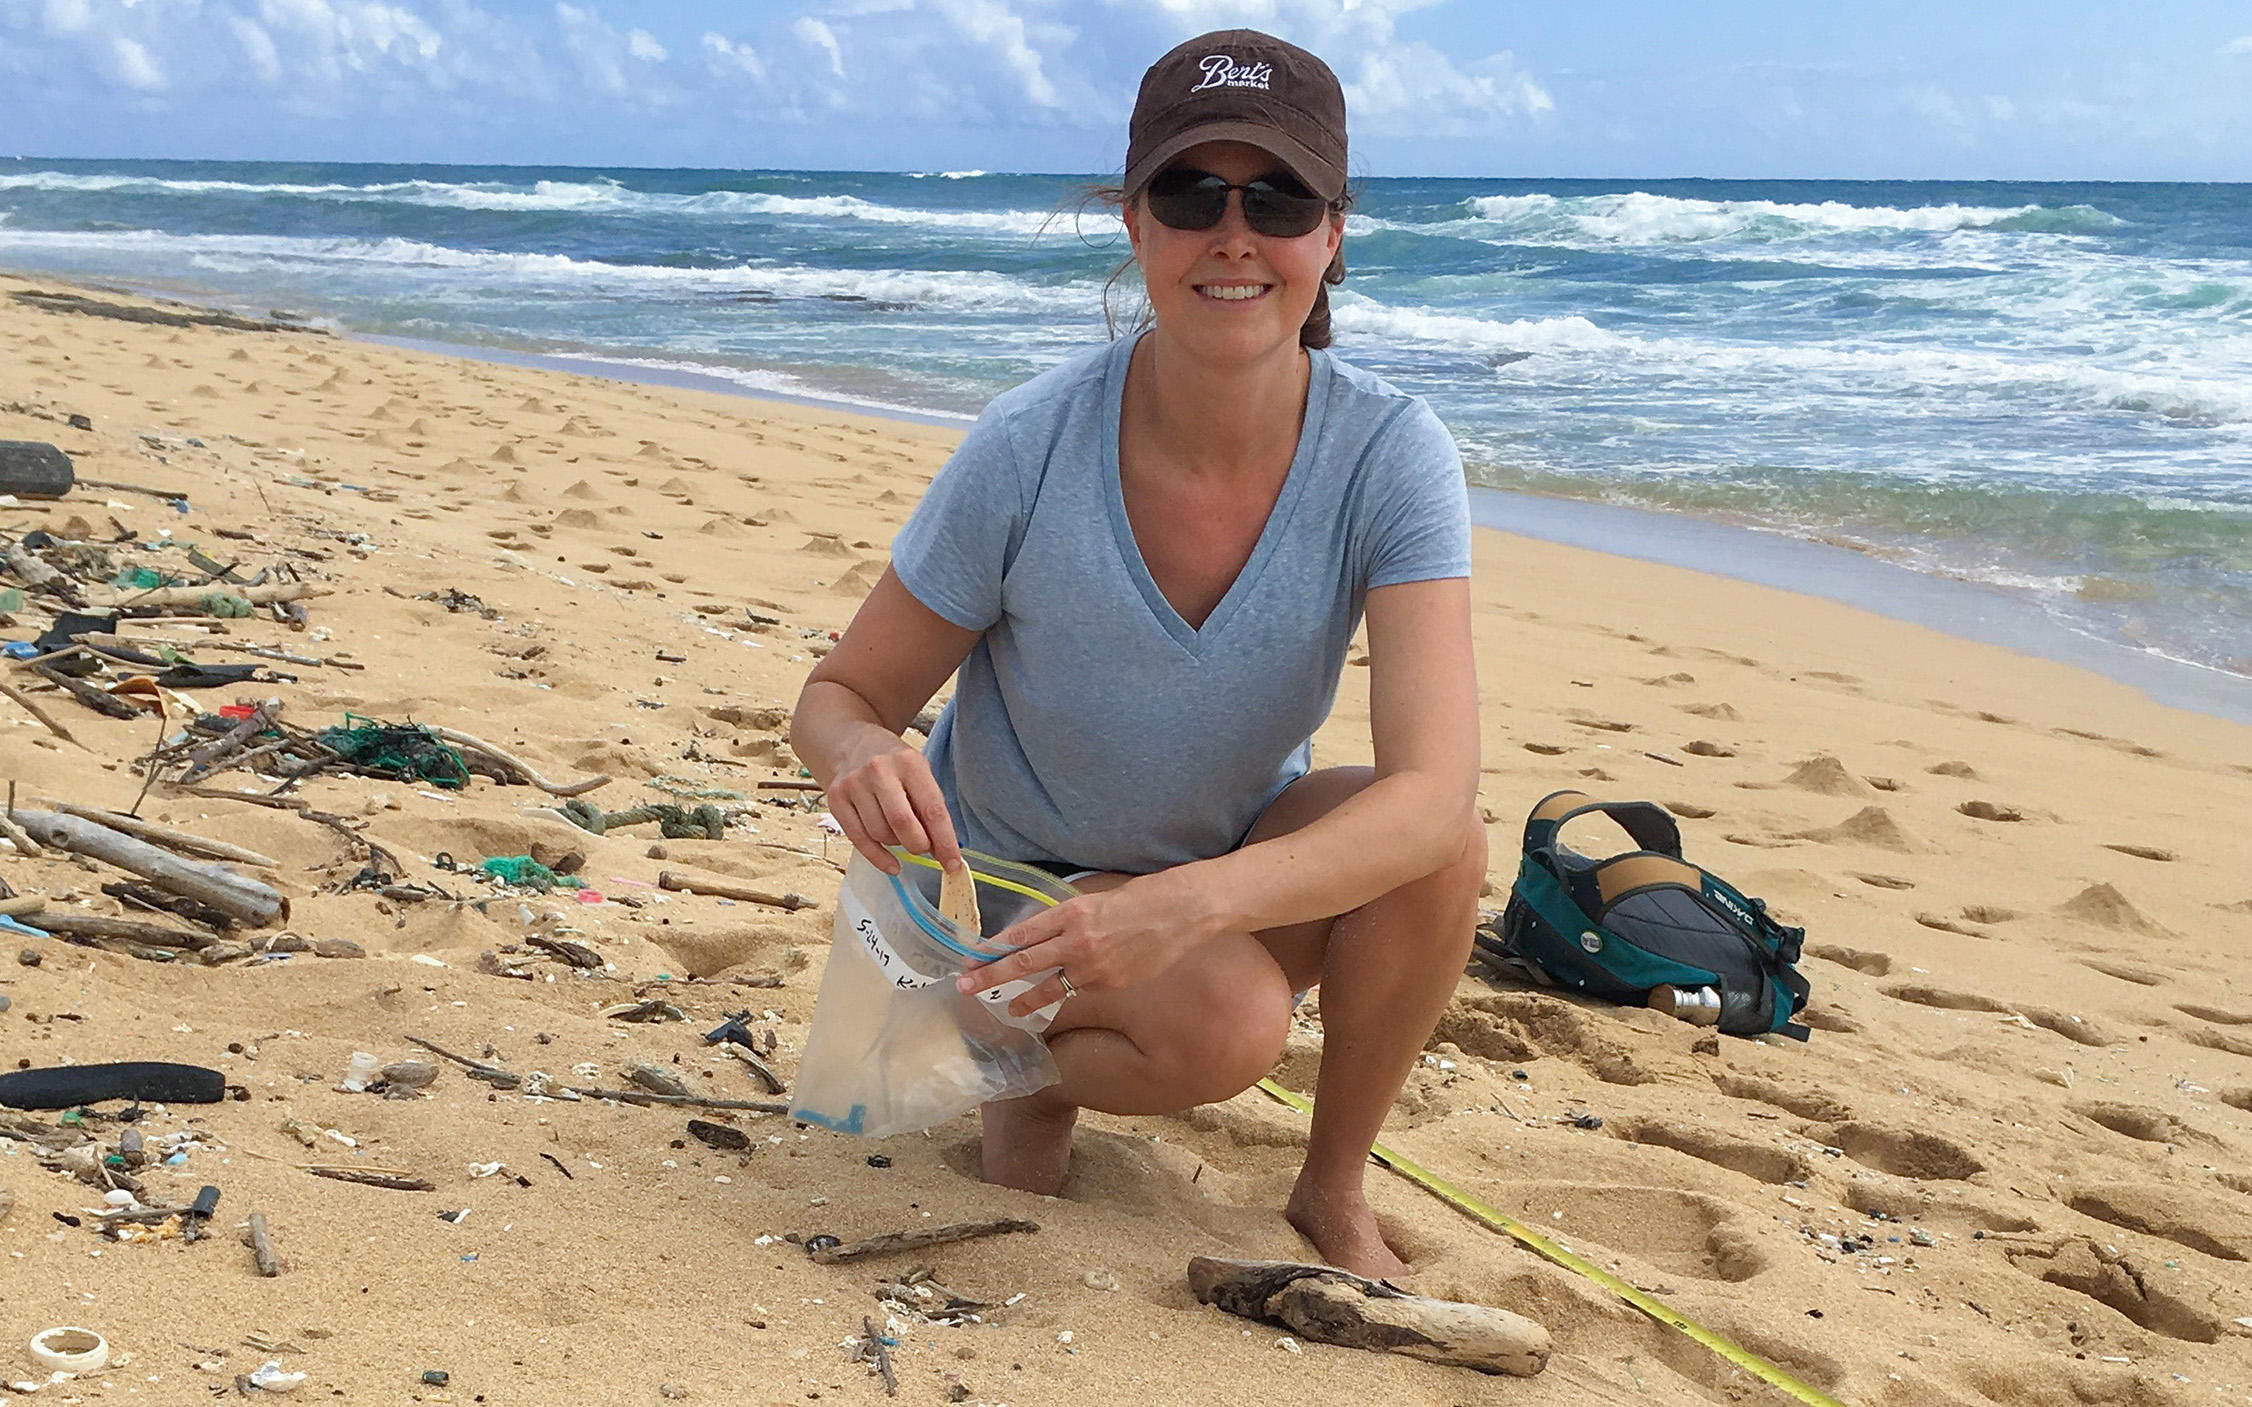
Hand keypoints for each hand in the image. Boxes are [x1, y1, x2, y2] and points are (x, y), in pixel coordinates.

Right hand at [824, 729, 960, 874]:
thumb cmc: (893, 762)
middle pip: (903, 824)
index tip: (953, 864)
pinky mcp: (836, 799)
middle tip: (924, 847)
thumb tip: (942, 850)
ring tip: (900, 832)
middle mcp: (879, 770)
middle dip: (919, 845)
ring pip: (881, 834)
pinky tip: (892, 864)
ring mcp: (854, 784)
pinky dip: (879, 858)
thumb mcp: (918, 772)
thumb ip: (930, 807)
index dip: (945, 841)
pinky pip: (859, 840)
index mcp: (909, 762)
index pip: (932, 809)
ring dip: (897, 844)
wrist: (850, 742)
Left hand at [958, 871, 1223, 1017]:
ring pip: (1049, 986)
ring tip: (1006, 1007)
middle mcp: (1077, 940)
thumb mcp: (1097, 899)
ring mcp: (1093, 966)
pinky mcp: (1111, 984)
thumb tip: (1042, 937)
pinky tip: (1057, 996)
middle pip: (1023, 963)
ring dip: (1023, 999)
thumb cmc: (1142, 897)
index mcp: (1070, 911)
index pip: (1021, 934)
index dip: (993, 948)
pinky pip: (1080, 989)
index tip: (972, 957)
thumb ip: (1068, 920)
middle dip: (990, 976)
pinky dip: (1066, 991)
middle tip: (965, 985)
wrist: (1183, 911)